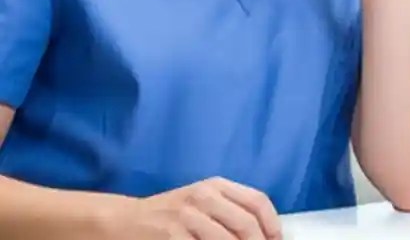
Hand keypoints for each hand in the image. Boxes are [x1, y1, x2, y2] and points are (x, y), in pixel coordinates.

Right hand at [114, 176, 281, 239]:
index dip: (272, 225)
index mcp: (216, 185)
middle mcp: (203, 196)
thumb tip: (265, 234)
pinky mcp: (172, 235)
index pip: (257, 201)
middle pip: (246, 224)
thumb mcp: (203, 201)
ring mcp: (186, 215)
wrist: (125, 219)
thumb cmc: (171, 214)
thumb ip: (231, 210)